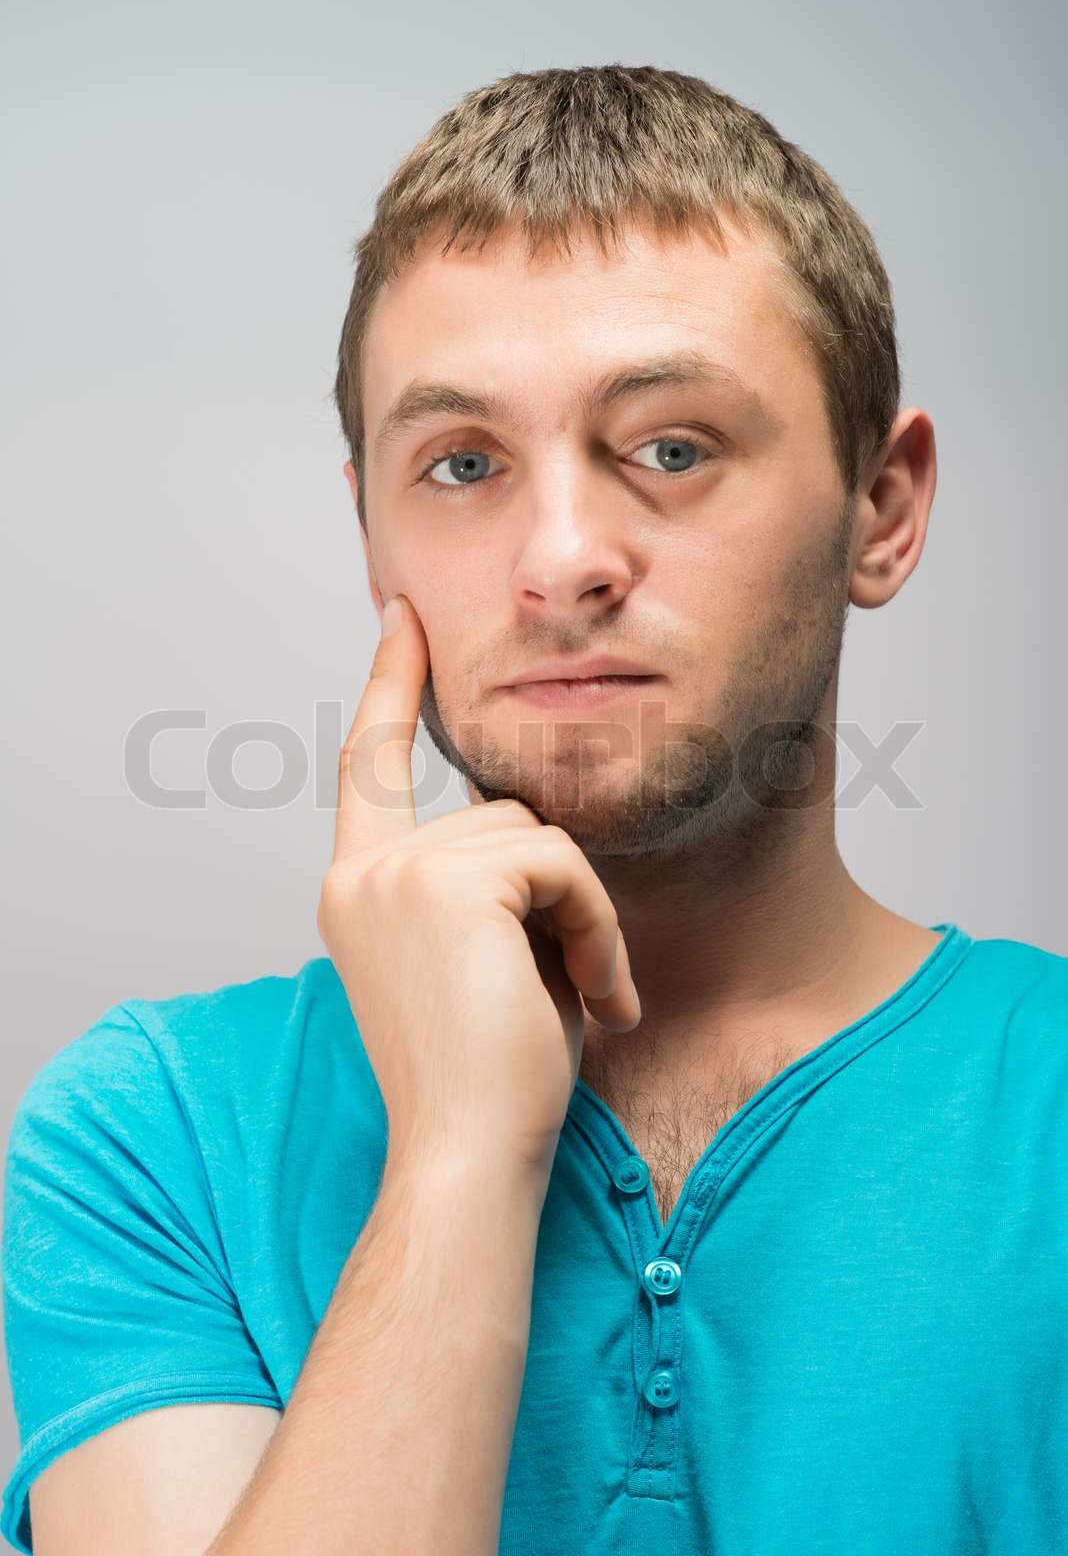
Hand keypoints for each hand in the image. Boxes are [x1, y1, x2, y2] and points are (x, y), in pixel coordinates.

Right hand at [316, 593, 641, 1174]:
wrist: (469, 1158)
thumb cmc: (491, 1078)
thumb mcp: (485, 960)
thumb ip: (490, 882)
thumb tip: (529, 822)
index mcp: (358, 887)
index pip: (373, 762)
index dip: (391, 686)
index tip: (403, 618)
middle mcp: (362, 870)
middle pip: (500, 812)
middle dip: (557, 892)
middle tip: (585, 985)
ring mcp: (396, 873)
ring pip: (538, 837)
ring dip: (584, 916)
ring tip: (591, 999)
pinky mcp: (446, 883)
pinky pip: (561, 865)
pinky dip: (598, 927)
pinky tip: (599, 998)